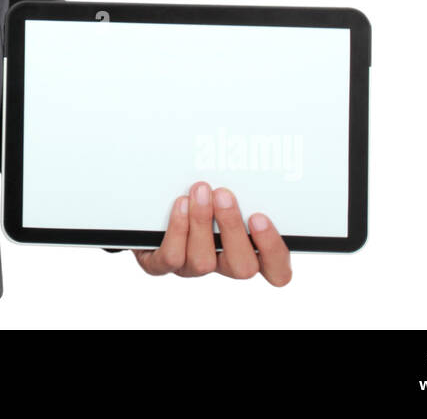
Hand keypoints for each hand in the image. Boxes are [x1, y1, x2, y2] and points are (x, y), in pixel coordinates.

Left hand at [134, 180, 291, 284]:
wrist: (150, 209)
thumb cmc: (199, 194)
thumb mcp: (224, 188)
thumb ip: (242, 184)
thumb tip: (253, 154)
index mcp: (247, 251)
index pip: (277, 271)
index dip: (273, 251)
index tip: (260, 217)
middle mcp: (222, 264)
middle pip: (242, 267)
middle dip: (233, 228)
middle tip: (224, 195)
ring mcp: (192, 267)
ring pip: (203, 261)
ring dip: (202, 222)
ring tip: (200, 191)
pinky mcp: (161, 265)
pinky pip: (172, 257)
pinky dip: (177, 229)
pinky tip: (180, 204)